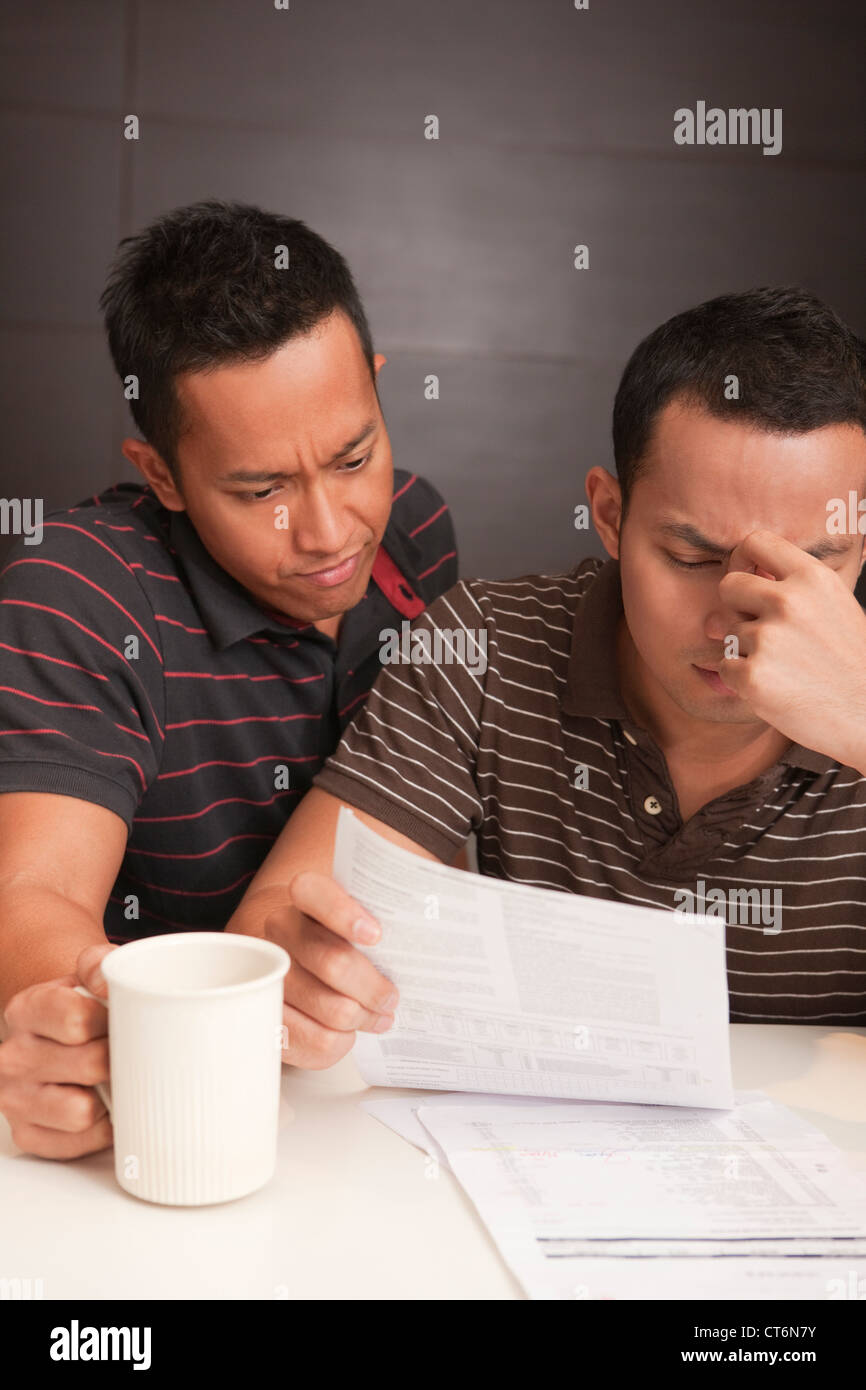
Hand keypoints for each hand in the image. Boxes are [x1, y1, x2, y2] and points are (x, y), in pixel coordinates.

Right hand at [0, 943, 113, 1158]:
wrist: (62, 1034)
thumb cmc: (85, 1006)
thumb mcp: (90, 974)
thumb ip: (101, 964)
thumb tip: (108, 981)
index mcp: (26, 1010)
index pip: (76, 1020)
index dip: (112, 1021)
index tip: (120, 1018)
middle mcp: (13, 1056)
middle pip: (90, 1065)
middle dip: (120, 1057)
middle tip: (128, 1050)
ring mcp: (16, 1099)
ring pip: (82, 1112)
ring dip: (110, 1096)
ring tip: (115, 1078)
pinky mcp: (29, 1135)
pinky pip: (80, 1142)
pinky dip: (101, 1129)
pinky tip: (104, 1105)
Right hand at [262, 871, 398, 1068]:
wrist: (312, 949)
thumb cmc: (354, 929)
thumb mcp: (378, 902)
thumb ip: (401, 897)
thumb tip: (441, 909)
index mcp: (306, 895)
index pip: (314, 892)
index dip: (342, 913)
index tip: (376, 936)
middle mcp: (280, 930)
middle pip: (331, 962)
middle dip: (372, 988)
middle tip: (392, 997)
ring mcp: (268, 973)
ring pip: (326, 1008)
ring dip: (361, 1018)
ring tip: (377, 1016)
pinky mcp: (268, 1015)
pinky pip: (310, 1042)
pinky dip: (339, 1043)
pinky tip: (349, 1032)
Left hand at [717, 529, 865, 769]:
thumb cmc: (851, 662)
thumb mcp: (834, 608)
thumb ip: (790, 591)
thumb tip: (728, 587)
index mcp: (812, 579)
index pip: (756, 542)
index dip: (744, 560)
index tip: (749, 578)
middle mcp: (788, 602)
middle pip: (728, 585)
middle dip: (737, 607)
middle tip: (763, 632)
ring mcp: (768, 639)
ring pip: (728, 631)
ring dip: (746, 649)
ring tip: (785, 667)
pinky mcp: (753, 676)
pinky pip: (725, 667)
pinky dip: (742, 680)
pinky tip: (776, 687)